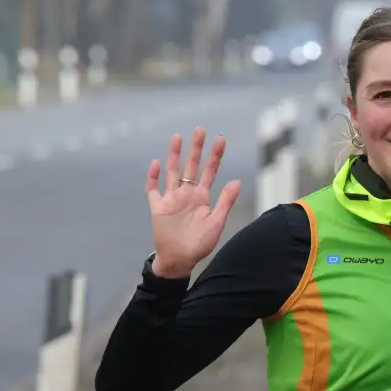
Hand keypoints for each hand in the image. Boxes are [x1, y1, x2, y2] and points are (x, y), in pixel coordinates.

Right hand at [145, 127, 240, 277]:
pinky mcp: (158, 207)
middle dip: (196, 149)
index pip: (209, 172)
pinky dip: (153, 177)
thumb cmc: (200, 244)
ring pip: (172, 172)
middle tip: (200, 130)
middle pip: (191, 166)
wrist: (180, 260)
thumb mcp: (216, 222)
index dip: (215, 156)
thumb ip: (226, 201)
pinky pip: (153, 189)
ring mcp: (171, 199)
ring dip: (174, 156)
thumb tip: (237, 181)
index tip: (220, 139)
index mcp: (202, 197)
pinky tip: (156, 164)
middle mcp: (187, 194)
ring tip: (177, 137)